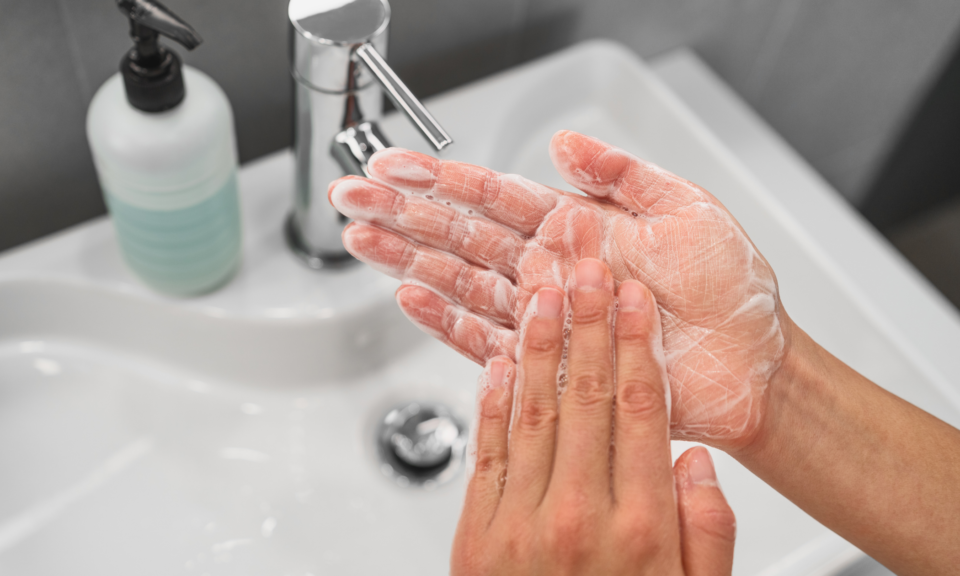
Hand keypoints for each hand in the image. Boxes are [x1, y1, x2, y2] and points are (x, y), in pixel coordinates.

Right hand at [329, 130, 788, 447]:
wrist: (752, 365)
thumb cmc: (732, 292)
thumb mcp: (685, 209)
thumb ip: (620, 173)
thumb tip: (565, 141)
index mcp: (577, 227)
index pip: (492, 196)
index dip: (440, 178)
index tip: (393, 163)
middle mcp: (551, 270)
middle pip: (459, 236)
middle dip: (402, 215)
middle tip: (351, 197)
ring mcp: (545, 316)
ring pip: (460, 284)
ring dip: (407, 262)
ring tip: (362, 240)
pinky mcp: (548, 364)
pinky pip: (485, 340)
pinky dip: (444, 321)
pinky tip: (409, 299)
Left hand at [453, 261, 734, 574]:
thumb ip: (706, 531)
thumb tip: (692, 459)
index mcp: (641, 530)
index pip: (639, 412)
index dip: (635, 346)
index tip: (632, 300)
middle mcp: (577, 518)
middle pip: (584, 398)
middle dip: (585, 323)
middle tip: (584, 266)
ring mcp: (518, 527)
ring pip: (530, 413)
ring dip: (536, 345)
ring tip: (541, 292)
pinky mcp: (473, 538)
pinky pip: (484, 455)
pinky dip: (490, 403)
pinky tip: (497, 360)